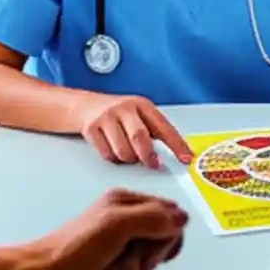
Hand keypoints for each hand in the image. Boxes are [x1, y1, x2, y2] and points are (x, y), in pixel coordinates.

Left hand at [21, 189, 187, 269]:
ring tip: (116, 266)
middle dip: (154, 250)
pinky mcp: (115, 263)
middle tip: (140, 259)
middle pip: (164, 234)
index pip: (169, 211)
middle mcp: (125, 218)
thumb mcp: (119, 224)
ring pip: (151, 255)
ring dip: (137, 265)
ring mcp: (120, 242)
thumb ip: (154, 218)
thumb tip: (183, 218)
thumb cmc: (77, 247)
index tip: (158, 242)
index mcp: (126, 201)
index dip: (170, 230)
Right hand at [69, 93, 191, 167]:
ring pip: (123, 150)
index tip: (187, 158)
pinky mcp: (91, 128)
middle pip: (140, 137)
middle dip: (148, 156)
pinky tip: (112, 149)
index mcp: (142, 105)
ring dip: (128, 159)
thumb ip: (153, 130)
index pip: (164, 127)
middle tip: (153, 164)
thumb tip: (177, 152)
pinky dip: (112, 158)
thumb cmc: (117, 113)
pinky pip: (106, 154)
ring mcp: (106, 117)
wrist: (83, 105)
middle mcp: (125, 108)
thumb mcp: (138, 114)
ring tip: (128, 153)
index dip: (177, 145)